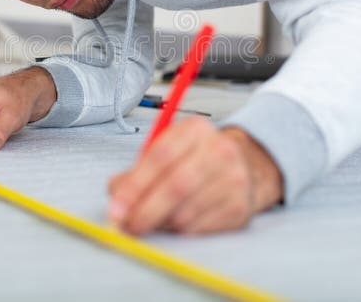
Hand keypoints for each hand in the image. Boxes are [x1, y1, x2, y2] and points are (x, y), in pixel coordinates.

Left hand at [106, 117, 282, 234]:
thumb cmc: (195, 159)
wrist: (245, 165)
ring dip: (162, 223)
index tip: (116, 207)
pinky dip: (180, 231)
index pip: (160, 156)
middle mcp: (219, 150)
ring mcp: (234, 179)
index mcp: (195, 130)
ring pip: (188, 211)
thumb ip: (136, 172)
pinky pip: (201, 228)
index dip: (134, 185)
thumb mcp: (166, 152)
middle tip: (127, 226)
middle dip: (145, 211)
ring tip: (152, 221)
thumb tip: (115, 195)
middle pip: (177, 185)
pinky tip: (175, 223)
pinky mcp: (240, 207)